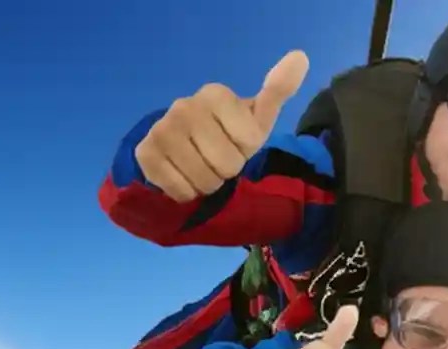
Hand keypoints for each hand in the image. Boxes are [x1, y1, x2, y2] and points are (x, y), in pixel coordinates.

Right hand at [135, 50, 309, 201]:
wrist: (183, 147)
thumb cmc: (227, 132)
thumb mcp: (255, 118)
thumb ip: (277, 91)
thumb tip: (301, 57)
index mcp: (216, 94)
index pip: (249, 140)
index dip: (246, 148)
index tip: (236, 141)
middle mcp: (184, 106)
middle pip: (227, 164)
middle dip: (227, 170)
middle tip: (217, 158)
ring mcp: (162, 129)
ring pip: (205, 180)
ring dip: (208, 184)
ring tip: (202, 168)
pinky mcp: (146, 153)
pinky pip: (180, 190)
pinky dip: (186, 192)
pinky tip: (183, 176)